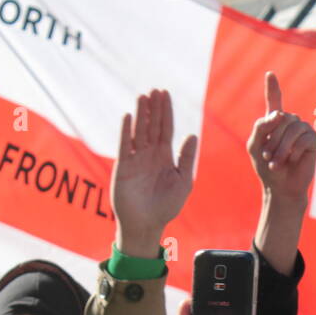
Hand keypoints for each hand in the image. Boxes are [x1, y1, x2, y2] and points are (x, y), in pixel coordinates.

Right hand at [111, 89, 197, 258]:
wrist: (147, 224)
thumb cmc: (167, 206)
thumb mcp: (183, 181)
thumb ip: (187, 158)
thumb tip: (192, 135)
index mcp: (165, 156)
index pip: (166, 128)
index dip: (166, 112)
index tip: (165, 94)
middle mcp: (150, 154)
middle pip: (152, 126)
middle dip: (154, 108)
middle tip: (155, 90)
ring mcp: (136, 159)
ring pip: (139, 131)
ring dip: (141, 115)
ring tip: (143, 97)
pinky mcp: (123, 167)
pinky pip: (125, 146)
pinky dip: (126, 131)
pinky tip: (128, 117)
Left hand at [248, 73, 315, 202]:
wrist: (281, 188)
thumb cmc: (266, 167)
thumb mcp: (255, 147)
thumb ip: (260, 128)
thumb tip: (279, 115)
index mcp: (274, 122)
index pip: (274, 101)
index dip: (273, 87)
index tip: (270, 74)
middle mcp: (290, 123)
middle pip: (281, 118)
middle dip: (272, 139)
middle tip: (268, 157)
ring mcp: (302, 130)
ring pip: (292, 127)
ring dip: (281, 147)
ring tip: (276, 163)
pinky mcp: (312, 141)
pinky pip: (303, 138)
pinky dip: (293, 151)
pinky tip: (291, 161)